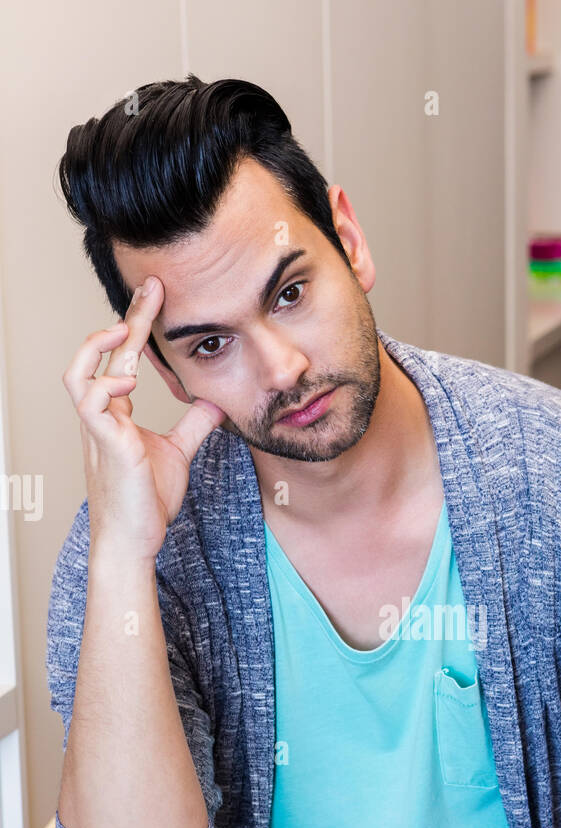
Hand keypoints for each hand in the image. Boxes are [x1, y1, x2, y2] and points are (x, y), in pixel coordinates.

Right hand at [62, 276, 224, 561]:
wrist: (135, 539)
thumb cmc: (148, 501)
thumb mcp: (179, 451)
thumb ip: (193, 424)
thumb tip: (215, 400)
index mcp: (116, 412)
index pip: (123, 356)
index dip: (137, 323)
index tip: (157, 294)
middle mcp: (102, 415)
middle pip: (102, 354)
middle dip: (126, 317)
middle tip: (151, 288)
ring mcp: (99, 429)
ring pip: (78, 375)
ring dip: (99, 347)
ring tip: (126, 330)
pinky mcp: (105, 444)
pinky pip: (91, 403)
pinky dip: (107, 384)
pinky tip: (129, 379)